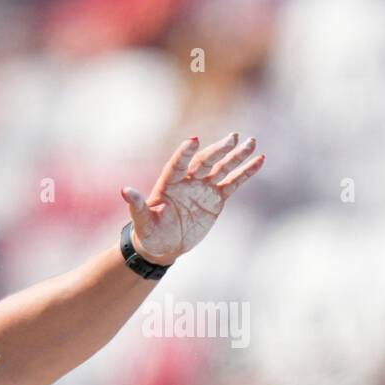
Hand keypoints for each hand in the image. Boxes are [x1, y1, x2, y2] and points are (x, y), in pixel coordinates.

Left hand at [121, 133, 264, 265]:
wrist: (163, 246)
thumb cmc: (149, 234)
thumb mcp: (142, 222)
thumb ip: (136, 206)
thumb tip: (125, 190)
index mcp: (168, 183)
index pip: (178, 164)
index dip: (185, 152)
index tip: (193, 140)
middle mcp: (188, 181)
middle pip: (204, 161)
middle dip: (218, 150)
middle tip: (233, 138)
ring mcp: (204, 188)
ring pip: (222, 168)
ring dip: (236, 155)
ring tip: (251, 142)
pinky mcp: (216, 198)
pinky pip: (233, 182)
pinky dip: (246, 172)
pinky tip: (259, 159)